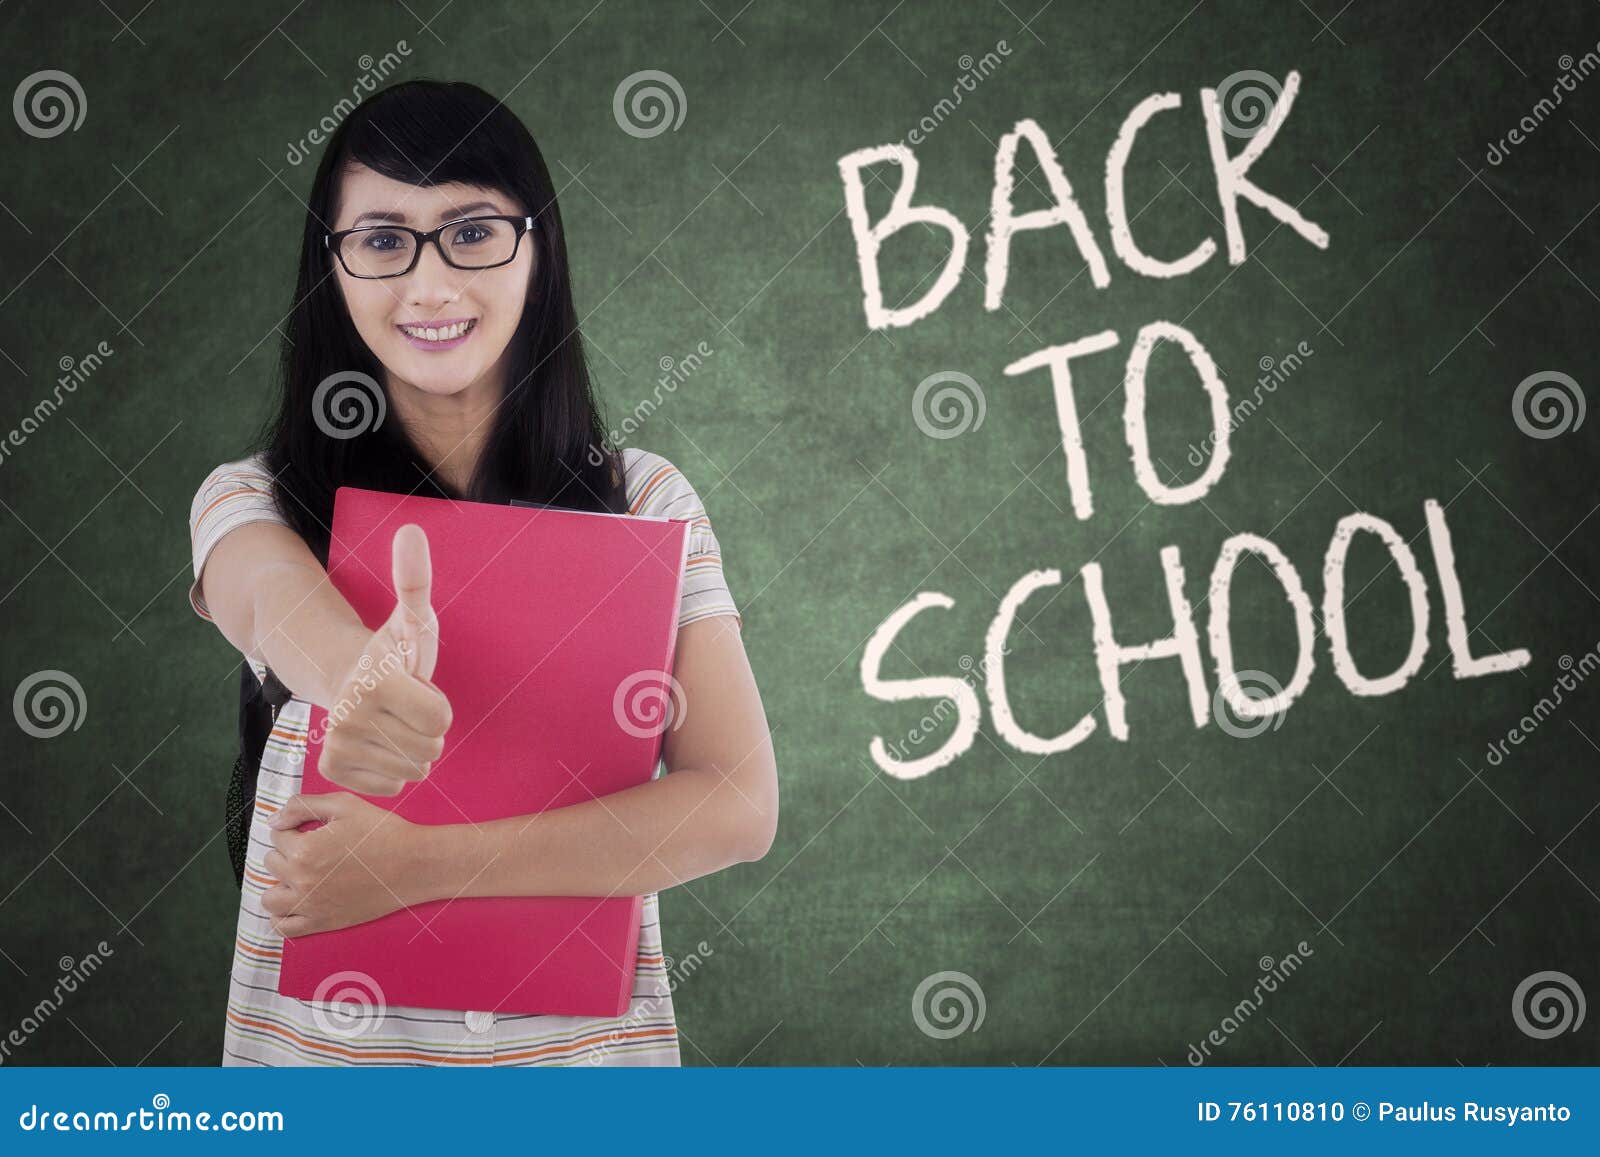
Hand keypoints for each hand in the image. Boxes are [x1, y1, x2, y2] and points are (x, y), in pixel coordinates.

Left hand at [262, 792, 438, 936]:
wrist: (414, 865)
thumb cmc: (383, 832)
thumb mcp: (345, 805)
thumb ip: (302, 806)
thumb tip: (273, 821)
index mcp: (304, 850)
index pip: (277, 834)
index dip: (294, 827)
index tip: (312, 829)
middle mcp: (302, 880)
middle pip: (272, 862)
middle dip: (287, 851)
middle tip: (314, 848)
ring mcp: (311, 905)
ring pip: (269, 898)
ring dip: (279, 883)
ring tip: (299, 874)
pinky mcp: (323, 922)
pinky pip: (284, 927)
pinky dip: (282, 916)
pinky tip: (297, 900)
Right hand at [317, 524, 451, 796]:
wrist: (345, 679)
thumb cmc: (391, 651)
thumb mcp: (411, 618)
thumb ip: (415, 580)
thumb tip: (412, 529)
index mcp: (375, 682)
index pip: (442, 720)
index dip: (438, 703)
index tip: (416, 685)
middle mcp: (349, 717)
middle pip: (430, 748)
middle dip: (426, 727)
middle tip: (403, 704)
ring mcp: (338, 747)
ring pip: (415, 769)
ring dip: (412, 747)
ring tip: (392, 721)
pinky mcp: (334, 771)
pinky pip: (395, 786)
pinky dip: (394, 768)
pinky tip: (379, 742)